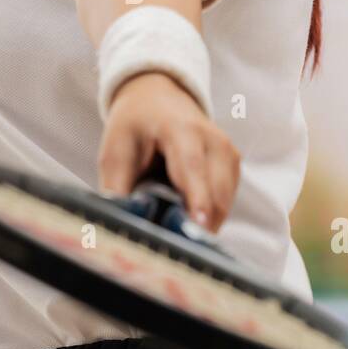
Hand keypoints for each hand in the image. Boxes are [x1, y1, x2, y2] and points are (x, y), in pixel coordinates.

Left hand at [97, 71, 241, 232]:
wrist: (157, 98)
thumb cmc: (134, 125)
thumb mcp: (115, 151)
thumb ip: (117, 188)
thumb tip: (121, 225)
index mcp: (180, 129)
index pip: (192, 167)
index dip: (197, 199)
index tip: (198, 228)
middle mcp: (212, 138)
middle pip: (216, 191)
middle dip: (201, 224)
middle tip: (176, 249)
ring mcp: (228, 151)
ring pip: (224, 201)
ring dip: (204, 223)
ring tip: (176, 232)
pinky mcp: (232, 165)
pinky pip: (226, 201)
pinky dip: (208, 215)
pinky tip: (186, 218)